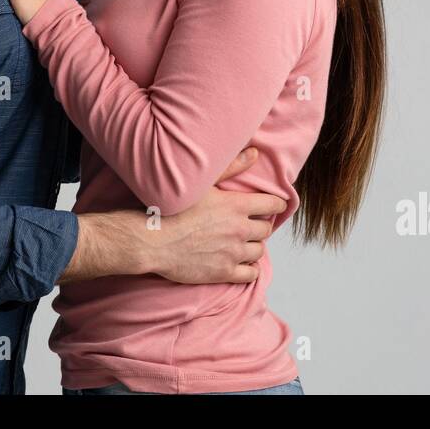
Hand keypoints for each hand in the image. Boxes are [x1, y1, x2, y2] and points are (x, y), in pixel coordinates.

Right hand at [150, 147, 283, 284]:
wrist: (153, 240)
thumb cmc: (173, 208)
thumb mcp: (202, 182)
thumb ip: (232, 167)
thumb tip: (254, 153)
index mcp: (237, 205)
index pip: (272, 204)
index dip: (276, 204)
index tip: (276, 205)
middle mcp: (240, 229)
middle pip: (266, 229)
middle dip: (260, 226)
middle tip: (249, 224)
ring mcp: (233, 252)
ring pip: (259, 251)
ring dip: (253, 246)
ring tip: (242, 243)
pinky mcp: (224, 272)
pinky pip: (250, 274)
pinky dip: (249, 269)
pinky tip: (241, 263)